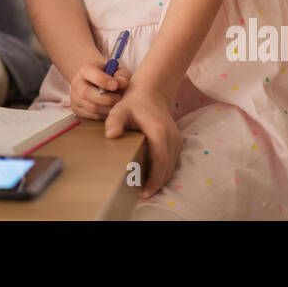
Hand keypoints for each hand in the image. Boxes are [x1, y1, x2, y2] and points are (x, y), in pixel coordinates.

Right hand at [68, 62, 131, 120]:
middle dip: (105, 98)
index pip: (89, 73)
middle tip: (120, 98)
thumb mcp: (117, 71)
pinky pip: (93, 116)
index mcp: (85, 70)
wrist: (95, 82)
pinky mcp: (77, 110)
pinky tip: (111, 108)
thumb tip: (122, 83)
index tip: (115, 85)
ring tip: (118, 104)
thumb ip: (121, 75)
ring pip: (91, 107)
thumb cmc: (109, 75)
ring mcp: (75, 98)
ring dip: (108, 108)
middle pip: (86, 93)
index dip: (102, 80)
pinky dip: (105, 114)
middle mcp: (76, 83)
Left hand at [104, 84, 181, 199]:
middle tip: (141, 195)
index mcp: (159, 132)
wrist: (151, 91)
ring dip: (160, 179)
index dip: (154, 181)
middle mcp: (172, 138)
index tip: (144, 193)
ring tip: (144, 189)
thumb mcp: (120, 109)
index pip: (160, 162)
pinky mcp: (176, 141)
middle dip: (156, 185)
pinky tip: (150, 176)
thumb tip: (111, 136)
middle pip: (167, 169)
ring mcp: (176, 140)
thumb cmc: (134, 102)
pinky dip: (163, 171)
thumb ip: (114, 122)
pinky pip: (172, 162)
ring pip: (171, 167)